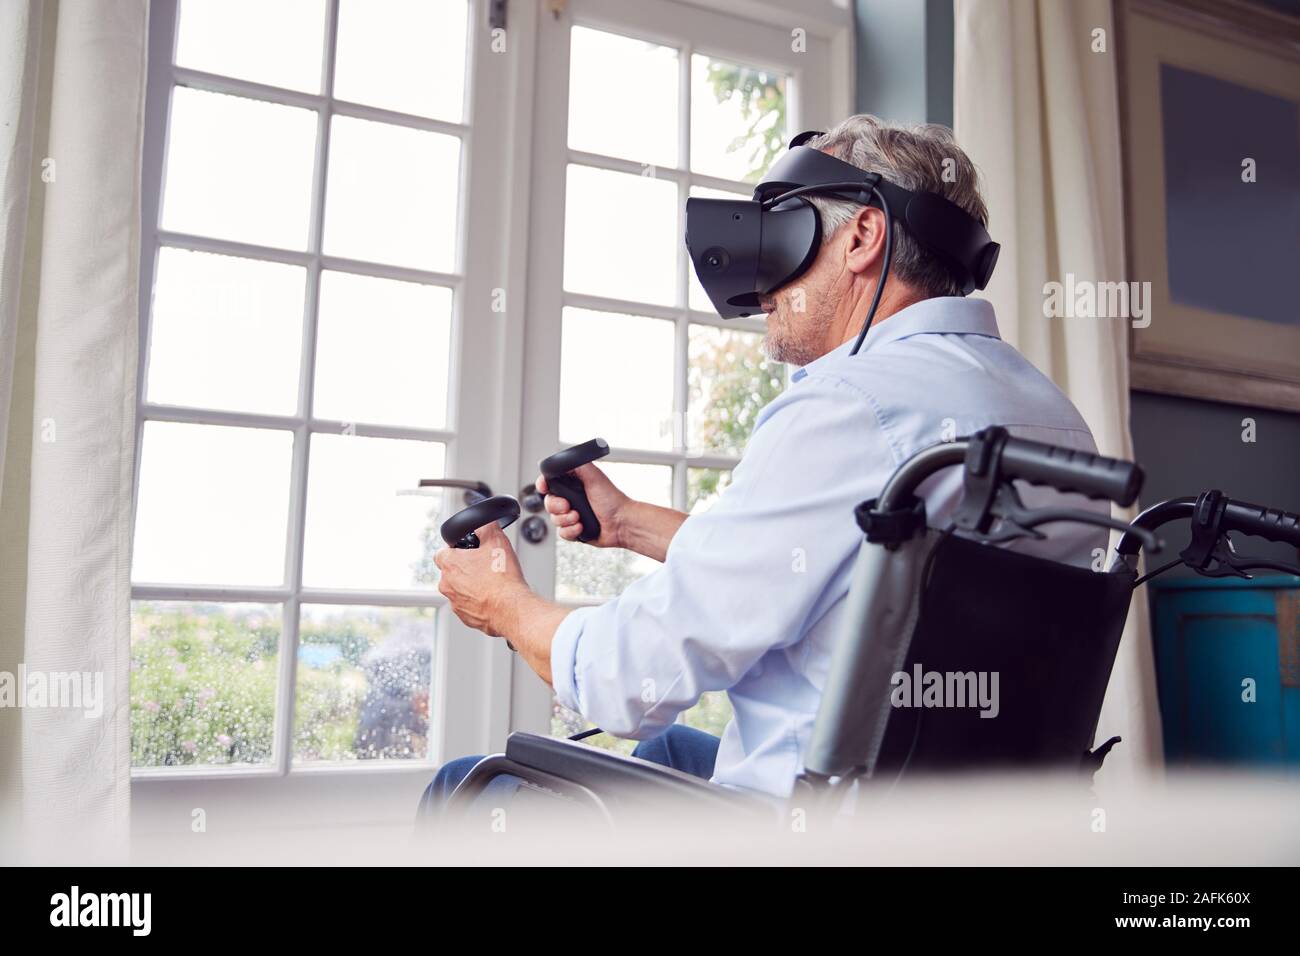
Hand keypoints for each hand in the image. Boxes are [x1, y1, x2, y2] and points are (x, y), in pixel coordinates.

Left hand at [434, 519, 528, 637]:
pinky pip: (468, 604)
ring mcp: (455, 602)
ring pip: (459, 589)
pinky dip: (478, 600)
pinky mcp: (465, 617)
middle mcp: (447, 584)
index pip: (442, 551)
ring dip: (471, 585)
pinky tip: (493, 596)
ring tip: (491, 582)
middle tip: (485, 566)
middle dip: (466, 567)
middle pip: (451, 571)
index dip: (457, 549)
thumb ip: (487, 526)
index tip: (470, 551)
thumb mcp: (497, 540)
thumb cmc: (503, 579)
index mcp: (450, 564)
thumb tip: (485, 522)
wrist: (511, 608)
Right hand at [536, 463, 629, 548]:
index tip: (544, 487)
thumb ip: (578, 465)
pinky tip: (582, 527)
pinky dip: (571, 531)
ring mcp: (572, 514)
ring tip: (579, 517)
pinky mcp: (574, 530)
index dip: (543, 484)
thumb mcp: (595, 476)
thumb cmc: (613, 500)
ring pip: (554, 519)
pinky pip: (561, 533)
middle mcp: (571, 498)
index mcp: (574, 483)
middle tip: (569, 506)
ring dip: (565, 519)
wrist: (622, 524)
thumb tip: (563, 460)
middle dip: (557, 506)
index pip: (550, 481)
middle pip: (548, 502)